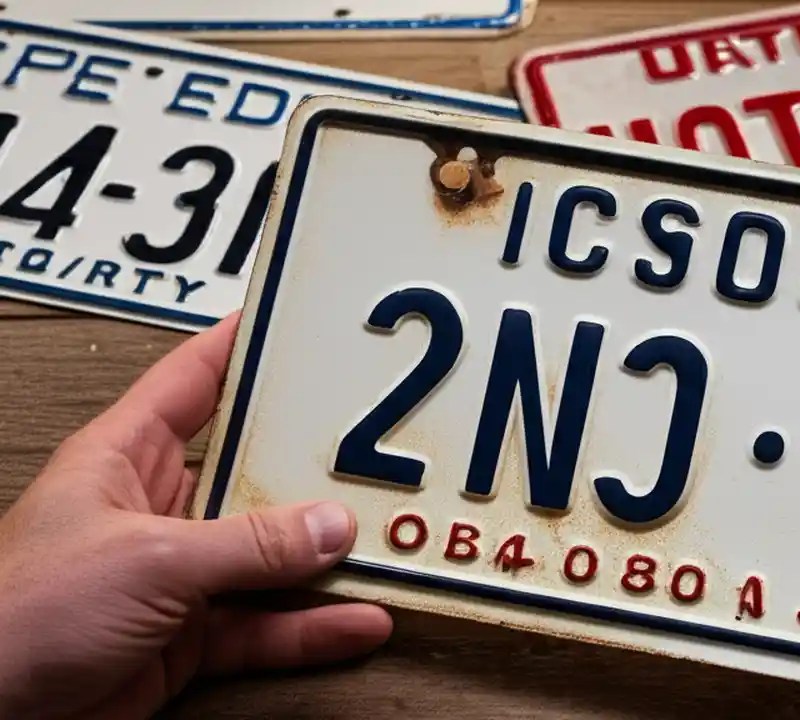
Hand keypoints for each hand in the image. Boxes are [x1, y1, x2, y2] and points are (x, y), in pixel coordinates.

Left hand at [0, 314, 391, 719]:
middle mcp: (153, 509)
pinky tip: (355, 622)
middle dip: (311, 468)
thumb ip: (248, 544)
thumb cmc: (18, 617)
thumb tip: (329, 525)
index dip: (243, 348)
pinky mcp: (186, 638)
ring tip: (385, 548)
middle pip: (249, 472)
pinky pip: (263, 625)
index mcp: (123, 458)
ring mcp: (174, 576)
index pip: (192, 380)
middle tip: (377, 446)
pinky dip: (309, 629)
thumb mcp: (149, 560)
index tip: (301, 326)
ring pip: (267, 557)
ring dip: (323, 560)